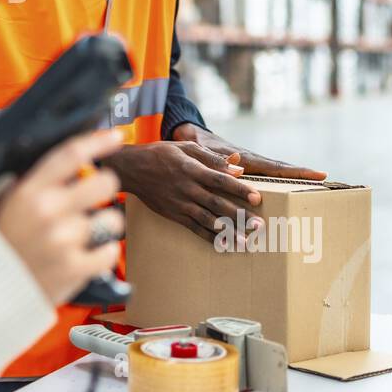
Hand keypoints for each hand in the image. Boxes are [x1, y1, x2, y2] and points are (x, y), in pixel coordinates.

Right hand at [0, 129, 125, 305]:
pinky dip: (103, 254)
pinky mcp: (76, 268)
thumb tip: (72, 158)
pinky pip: (111, 251)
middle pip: (105, 182)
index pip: (71, 154)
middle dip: (105, 187)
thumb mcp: (8, 202)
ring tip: (84, 234)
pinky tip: (85, 255)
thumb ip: (36, 181)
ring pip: (112, 219)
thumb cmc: (3, 242)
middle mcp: (48, 211)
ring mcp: (63, 240)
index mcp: (30, 190)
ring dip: (104, 226)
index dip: (98, 141)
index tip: (115, 136)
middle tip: (94, 198)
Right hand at [104, 140, 261, 244]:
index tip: (257, 197)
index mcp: (191, 169)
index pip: (220, 180)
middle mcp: (187, 188)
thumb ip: (212, 157)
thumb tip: (237, 167)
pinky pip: (194, 228)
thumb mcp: (186, 147)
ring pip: (208, 219)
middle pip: (217, 203)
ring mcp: (180, 204)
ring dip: (228, 231)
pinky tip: (224, 244)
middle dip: (239, 215)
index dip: (239, 189)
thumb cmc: (161, 154)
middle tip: (259, 225)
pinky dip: (209, 237)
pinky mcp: (174, 214)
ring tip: (245, 241)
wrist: (132, 169)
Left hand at [172, 124, 326, 180]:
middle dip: (303, 177)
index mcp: (246, 160)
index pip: (277, 167)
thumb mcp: (204, 152)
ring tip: (313, 195)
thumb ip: (218, 159)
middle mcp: (252, 164)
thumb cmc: (196, 145)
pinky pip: (262, 181)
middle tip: (327, 182)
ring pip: (275, 177)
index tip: (320, 174)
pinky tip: (283, 200)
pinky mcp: (242, 173)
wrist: (190, 137)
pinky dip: (275, 188)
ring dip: (292, 184)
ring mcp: (249, 169)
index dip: (298, 172)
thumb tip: (238, 166)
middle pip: (282, 172)